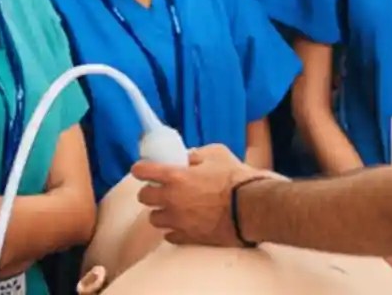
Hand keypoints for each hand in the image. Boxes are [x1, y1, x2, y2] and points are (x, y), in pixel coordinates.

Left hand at [131, 144, 265, 246]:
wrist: (251, 208)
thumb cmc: (235, 178)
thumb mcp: (217, 155)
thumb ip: (197, 155)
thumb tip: (187, 157)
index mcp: (175, 176)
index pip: (141, 171)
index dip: (140, 169)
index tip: (143, 169)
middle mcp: (171, 199)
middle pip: (143, 198)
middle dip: (149, 192)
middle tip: (160, 190)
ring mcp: (178, 221)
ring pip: (154, 219)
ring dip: (160, 213)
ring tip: (172, 209)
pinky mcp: (188, 237)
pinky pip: (170, 236)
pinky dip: (174, 230)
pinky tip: (183, 224)